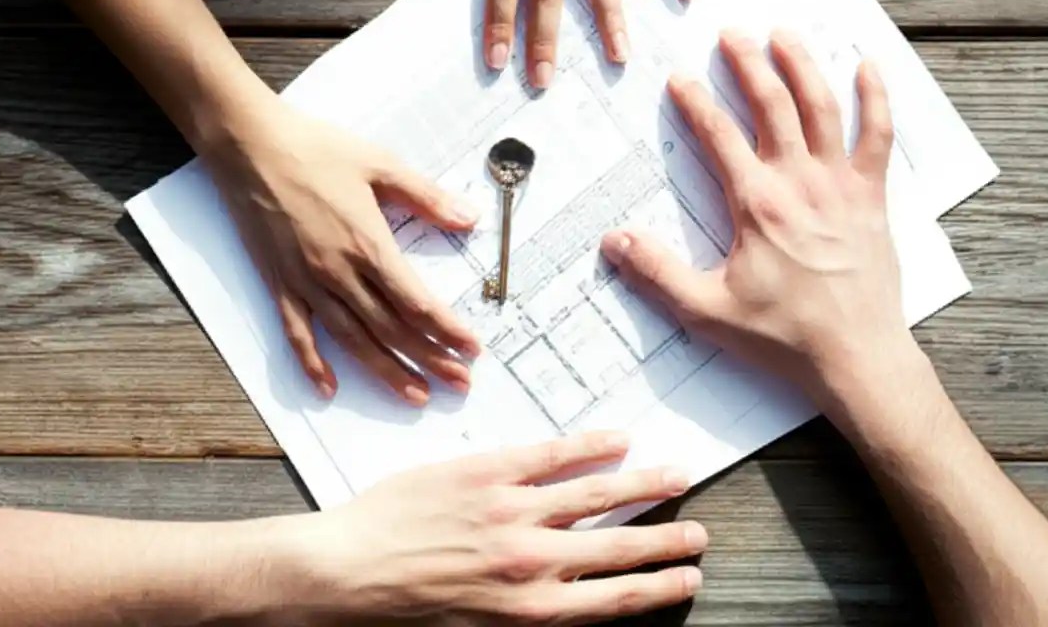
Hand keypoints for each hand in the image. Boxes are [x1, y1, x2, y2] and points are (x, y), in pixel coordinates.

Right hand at [200, 97, 481, 406]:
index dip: (447, 330)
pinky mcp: (278, 283)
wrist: (249, 144)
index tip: (472, 349)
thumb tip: (470, 219)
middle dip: (430, 359)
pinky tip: (330, 387)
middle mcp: (338, 272)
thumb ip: (427, 197)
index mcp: (368, 244)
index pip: (416, 302)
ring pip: (352, 339)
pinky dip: (313, 363)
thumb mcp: (381, 165)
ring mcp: (305, 282)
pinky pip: (297, 332)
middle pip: (391, 329)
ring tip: (415, 394)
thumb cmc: (315, 149)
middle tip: (459, 383)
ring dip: (385, 371)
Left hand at [271, 432, 705, 624]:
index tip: (689, 577)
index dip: (660, 585)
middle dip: (667, 540)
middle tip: (699, 532)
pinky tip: (618, 440)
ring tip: (675, 475)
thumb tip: (574, 592)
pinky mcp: (487, 473)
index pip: (616, 597)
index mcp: (531, 608)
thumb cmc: (406, 608)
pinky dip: (590, 445)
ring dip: (644, 483)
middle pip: (620, 545)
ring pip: (597, 492)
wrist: (348, 572)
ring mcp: (512, 512)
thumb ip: (531, 607)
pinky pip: (552, 455)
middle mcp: (532, 561)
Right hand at [601, 30, 912, 411]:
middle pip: (772, 104)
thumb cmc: (782, 337)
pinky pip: (878, 135)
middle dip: (747, 63)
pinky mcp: (872, 197)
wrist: (854, 356)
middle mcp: (799, 182)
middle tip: (731, 35)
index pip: (719, 135)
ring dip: (801, 65)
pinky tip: (868, 68)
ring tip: (783, 35)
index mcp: (756, 205)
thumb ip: (657, 272)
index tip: (680, 79)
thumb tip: (614, 242)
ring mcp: (840, 185)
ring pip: (821, 107)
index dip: (695, 102)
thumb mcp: (707, 310)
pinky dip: (874, 98)